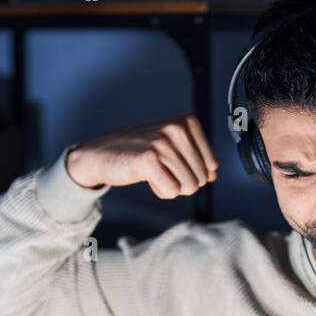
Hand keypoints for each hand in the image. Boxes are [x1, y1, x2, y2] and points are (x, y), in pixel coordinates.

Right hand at [66, 114, 218, 198]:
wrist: (101, 153)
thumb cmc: (139, 152)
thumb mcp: (172, 147)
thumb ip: (196, 158)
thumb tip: (213, 174)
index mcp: (187, 123)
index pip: (212, 165)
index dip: (192, 173)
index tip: (172, 163)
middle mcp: (177, 129)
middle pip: (201, 179)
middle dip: (181, 182)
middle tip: (161, 169)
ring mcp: (162, 143)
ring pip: (188, 186)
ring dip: (170, 186)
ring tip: (153, 171)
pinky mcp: (149, 160)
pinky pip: (171, 192)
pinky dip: (160, 191)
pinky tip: (147, 177)